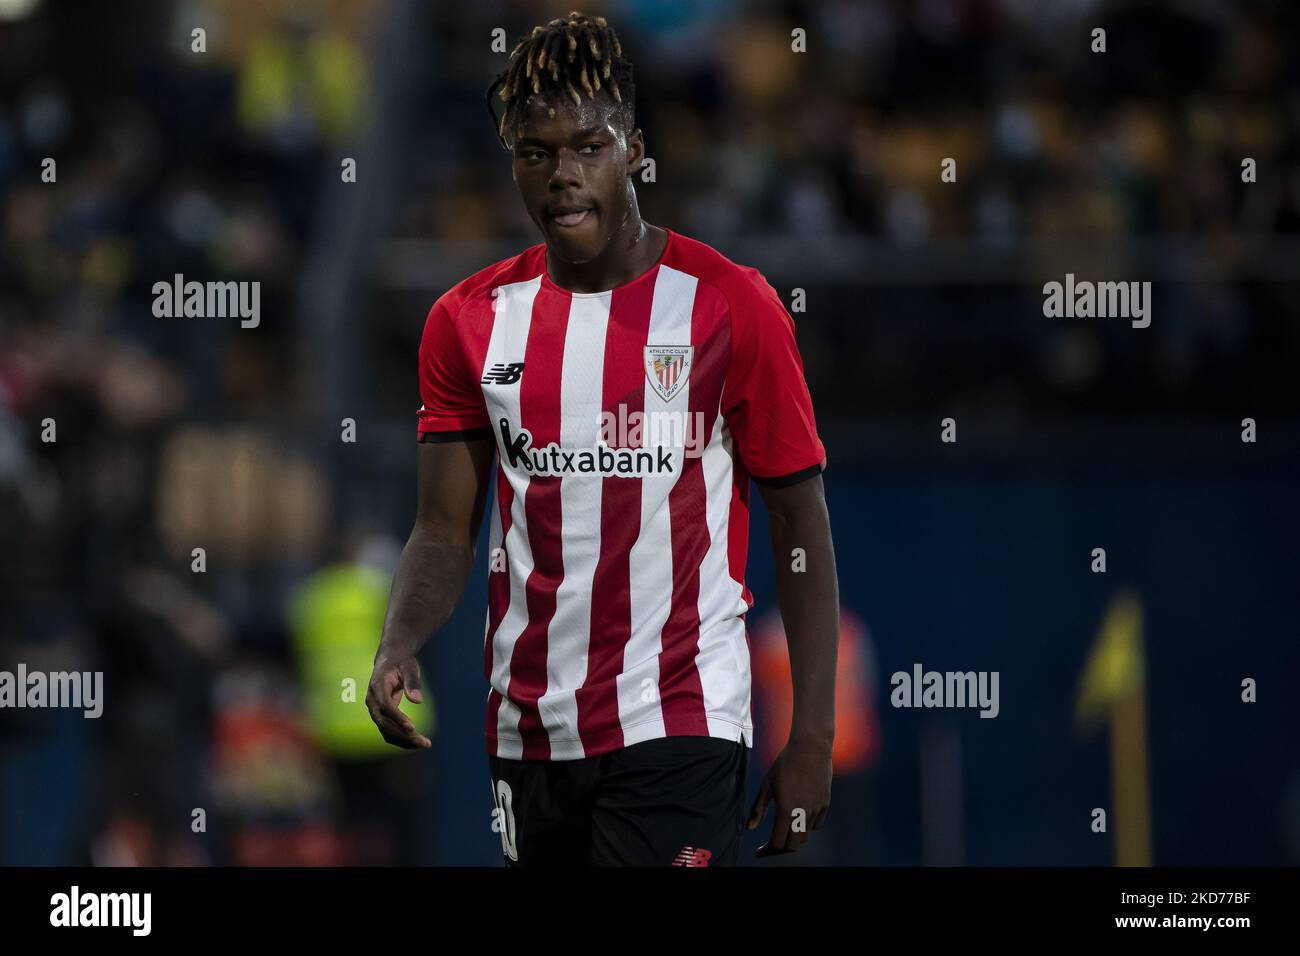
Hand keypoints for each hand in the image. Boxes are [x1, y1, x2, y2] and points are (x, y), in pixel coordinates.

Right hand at [365, 652, 430, 748]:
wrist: (390, 660)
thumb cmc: (401, 662)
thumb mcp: (409, 667)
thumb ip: (412, 682)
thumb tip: (418, 701)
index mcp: (377, 686)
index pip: (385, 706)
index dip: (397, 717)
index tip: (412, 727)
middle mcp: (372, 700)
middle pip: (384, 723)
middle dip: (403, 734)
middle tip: (424, 742)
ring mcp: (375, 710)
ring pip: (386, 731)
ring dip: (404, 740)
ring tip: (425, 744)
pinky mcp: (381, 715)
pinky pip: (388, 731)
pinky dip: (402, 738)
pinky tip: (417, 742)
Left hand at [746, 739, 831, 856]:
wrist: (811, 747)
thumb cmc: (785, 762)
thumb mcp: (767, 784)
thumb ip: (758, 808)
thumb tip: (750, 828)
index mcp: (785, 810)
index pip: (777, 843)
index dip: (766, 851)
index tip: (759, 852)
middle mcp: (802, 813)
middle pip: (792, 846)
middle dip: (779, 850)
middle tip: (769, 846)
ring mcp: (816, 809)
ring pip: (804, 836)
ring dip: (792, 838)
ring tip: (782, 831)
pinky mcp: (825, 804)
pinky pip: (816, 825)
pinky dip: (806, 827)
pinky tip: (798, 819)